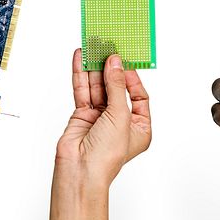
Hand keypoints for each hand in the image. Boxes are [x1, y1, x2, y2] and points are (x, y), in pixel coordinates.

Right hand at [55, 49, 151, 184]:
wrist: (80, 171)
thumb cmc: (107, 156)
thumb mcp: (120, 116)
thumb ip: (116, 87)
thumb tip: (115, 63)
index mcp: (139, 127)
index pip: (139, 96)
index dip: (132, 78)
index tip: (124, 61)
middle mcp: (120, 122)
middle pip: (116, 88)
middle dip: (111, 69)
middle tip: (107, 48)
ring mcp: (100, 118)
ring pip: (98, 87)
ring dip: (95, 68)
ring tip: (93, 47)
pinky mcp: (82, 116)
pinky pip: (83, 91)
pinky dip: (81, 74)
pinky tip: (80, 58)